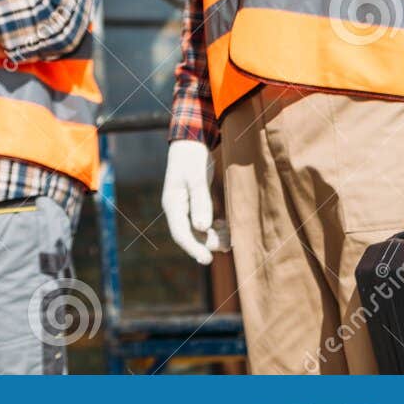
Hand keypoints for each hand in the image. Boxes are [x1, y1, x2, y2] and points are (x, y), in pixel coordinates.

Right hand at [162, 139, 223, 265]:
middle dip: (209, 243)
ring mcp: (184, 208)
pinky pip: (202, 224)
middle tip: (230, 243)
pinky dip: (214, 228)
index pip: (181, 234)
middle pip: (191, 236)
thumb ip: (200, 202)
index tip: (207, 260)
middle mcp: (176, 210)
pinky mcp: (193, 205)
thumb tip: (202, 228)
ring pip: (198, 232)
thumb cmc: (192, 158)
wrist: (190, 142)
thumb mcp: (197, 178)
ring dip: (214, 236)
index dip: (194, 249)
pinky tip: (225, 225)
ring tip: (231, 235)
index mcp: (172, 205)